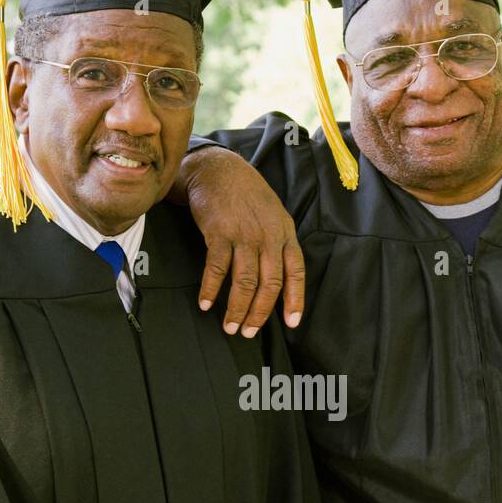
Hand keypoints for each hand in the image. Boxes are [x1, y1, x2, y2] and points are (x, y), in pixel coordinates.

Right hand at [175, 146, 304, 334]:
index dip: (294, 299)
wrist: (219, 170)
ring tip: (229, 326)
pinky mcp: (219, 232)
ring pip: (244, 281)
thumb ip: (278, 244)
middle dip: (259, 313)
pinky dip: (211, 289)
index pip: (295, 272)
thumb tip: (278, 280)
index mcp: (285, 233)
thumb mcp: (273, 215)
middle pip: (269, 283)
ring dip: (236, 308)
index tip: (291, 323)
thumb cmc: (246, 195)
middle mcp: (268, 236)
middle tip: (248, 333)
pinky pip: (216, 268)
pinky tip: (206, 304)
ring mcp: (244, 234)